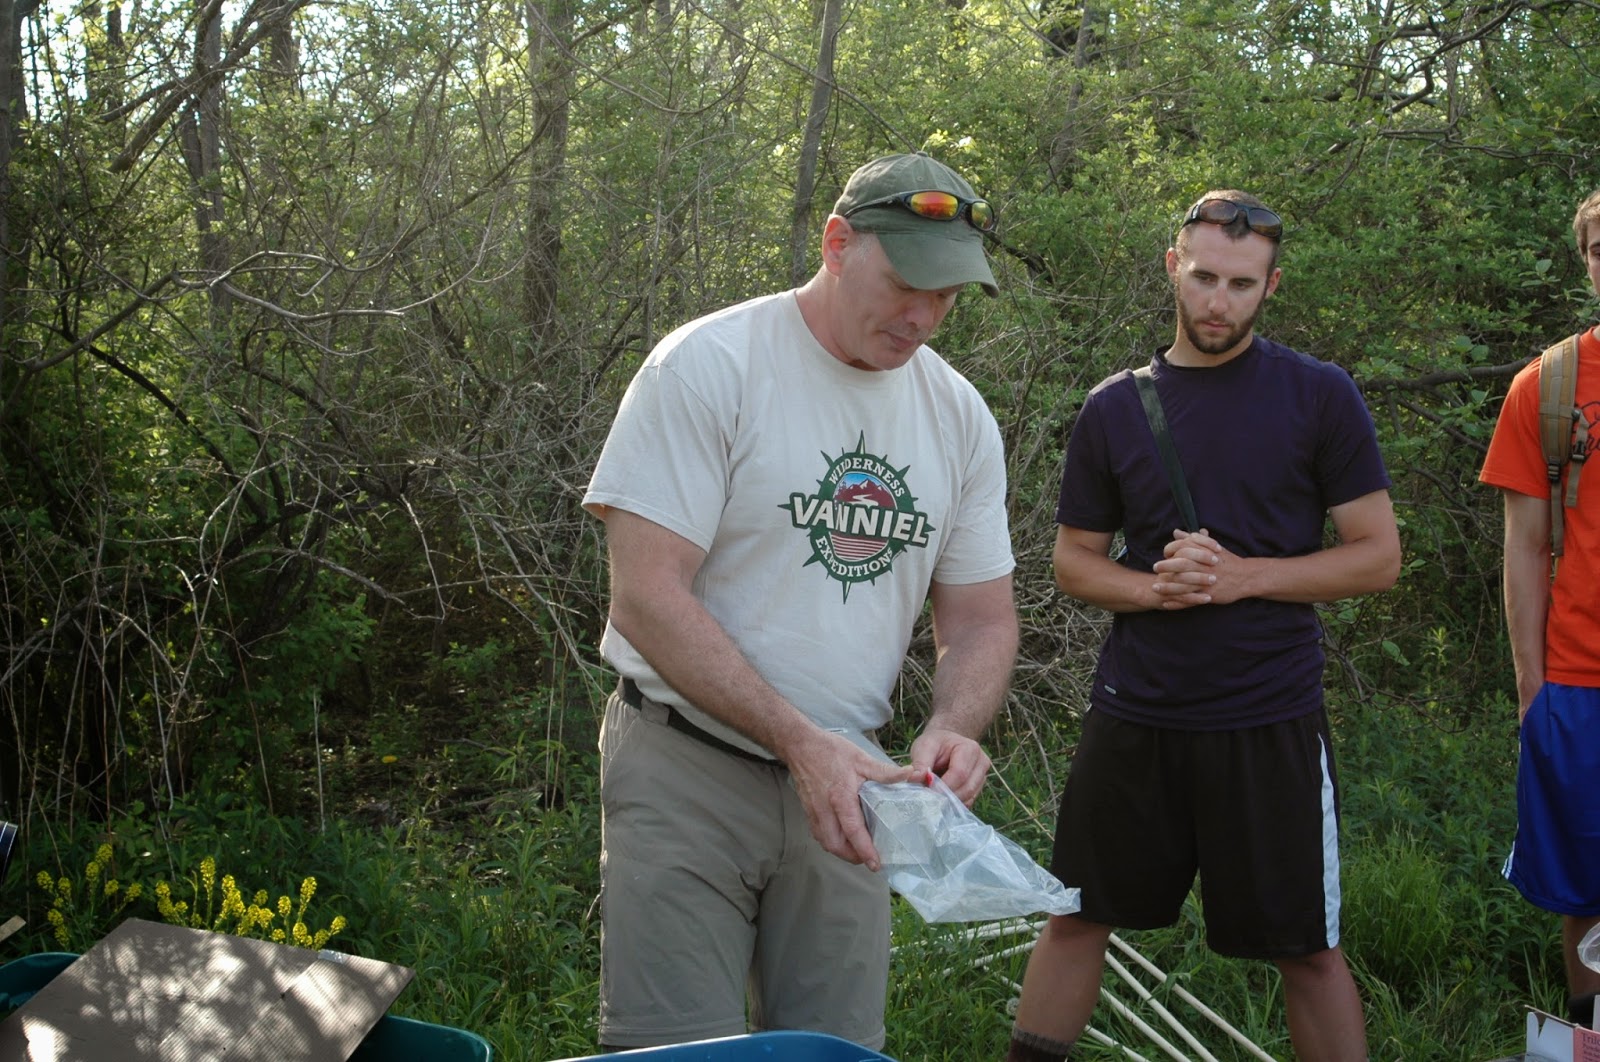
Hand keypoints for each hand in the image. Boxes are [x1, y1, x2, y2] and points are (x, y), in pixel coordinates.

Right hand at [785, 729, 917, 870]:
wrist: (801, 746)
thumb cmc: (830, 751)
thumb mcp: (861, 759)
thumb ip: (885, 772)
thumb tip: (910, 774)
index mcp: (840, 797)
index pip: (853, 831)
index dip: (865, 850)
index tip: (875, 864)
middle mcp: (825, 809)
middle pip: (836, 845)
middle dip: (853, 857)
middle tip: (870, 858)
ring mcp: (814, 812)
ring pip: (826, 843)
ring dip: (842, 852)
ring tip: (859, 851)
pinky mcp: (808, 811)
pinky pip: (819, 835)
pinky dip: (831, 842)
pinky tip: (843, 838)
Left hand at [908, 727, 991, 806]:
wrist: (945, 743)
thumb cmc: (935, 743)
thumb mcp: (924, 746)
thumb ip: (920, 762)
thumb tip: (914, 778)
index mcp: (970, 749)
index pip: (959, 773)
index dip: (943, 786)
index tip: (927, 792)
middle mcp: (981, 763)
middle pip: (967, 788)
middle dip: (946, 796)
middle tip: (928, 799)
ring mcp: (982, 777)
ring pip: (969, 797)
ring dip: (950, 801)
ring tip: (933, 798)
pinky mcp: (978, 788)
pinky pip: (968, 802)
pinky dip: (954, 804)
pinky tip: (942, 800)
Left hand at [1152, 528, 1259, 608]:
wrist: (1246, 576)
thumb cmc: (1226, 561)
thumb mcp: (1211, 547)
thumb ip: (1192, 540)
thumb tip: (1176, 532)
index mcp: (1205, 553)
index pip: (1184, 548)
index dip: (1172, 550)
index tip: (1164, 553)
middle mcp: (1205, 566)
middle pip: (1182, 565)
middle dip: (1167, 566)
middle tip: (1154, 568)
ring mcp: (1207, 582)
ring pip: (1184, 584)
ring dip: (1168, 587)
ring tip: (1155, 587)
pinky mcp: (1210, 595)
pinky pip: (1190, 600)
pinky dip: (1178, 603)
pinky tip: (1166, 604)